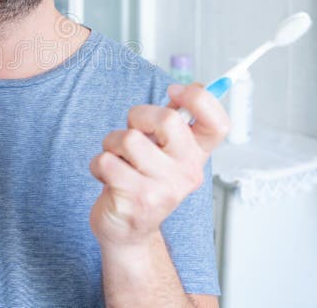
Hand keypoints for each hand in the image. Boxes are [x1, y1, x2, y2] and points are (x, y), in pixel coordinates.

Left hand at [89, 83, 228, 248]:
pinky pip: (106, 160)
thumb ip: (175, 120)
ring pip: (129, 139)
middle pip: (168, 119)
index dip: (199, 98)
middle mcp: (188, 172)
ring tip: (118, 160)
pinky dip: (98, 164)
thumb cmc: (141, 180)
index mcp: (197, 155)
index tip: (175, 91)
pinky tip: (107, 178)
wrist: (126, 229)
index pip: (218, 123)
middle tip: (132, 131)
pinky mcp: (136, 199)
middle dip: (138, 115)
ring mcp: (164, 188)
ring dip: (112, 143)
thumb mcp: (163, 150)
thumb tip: (189, 88)